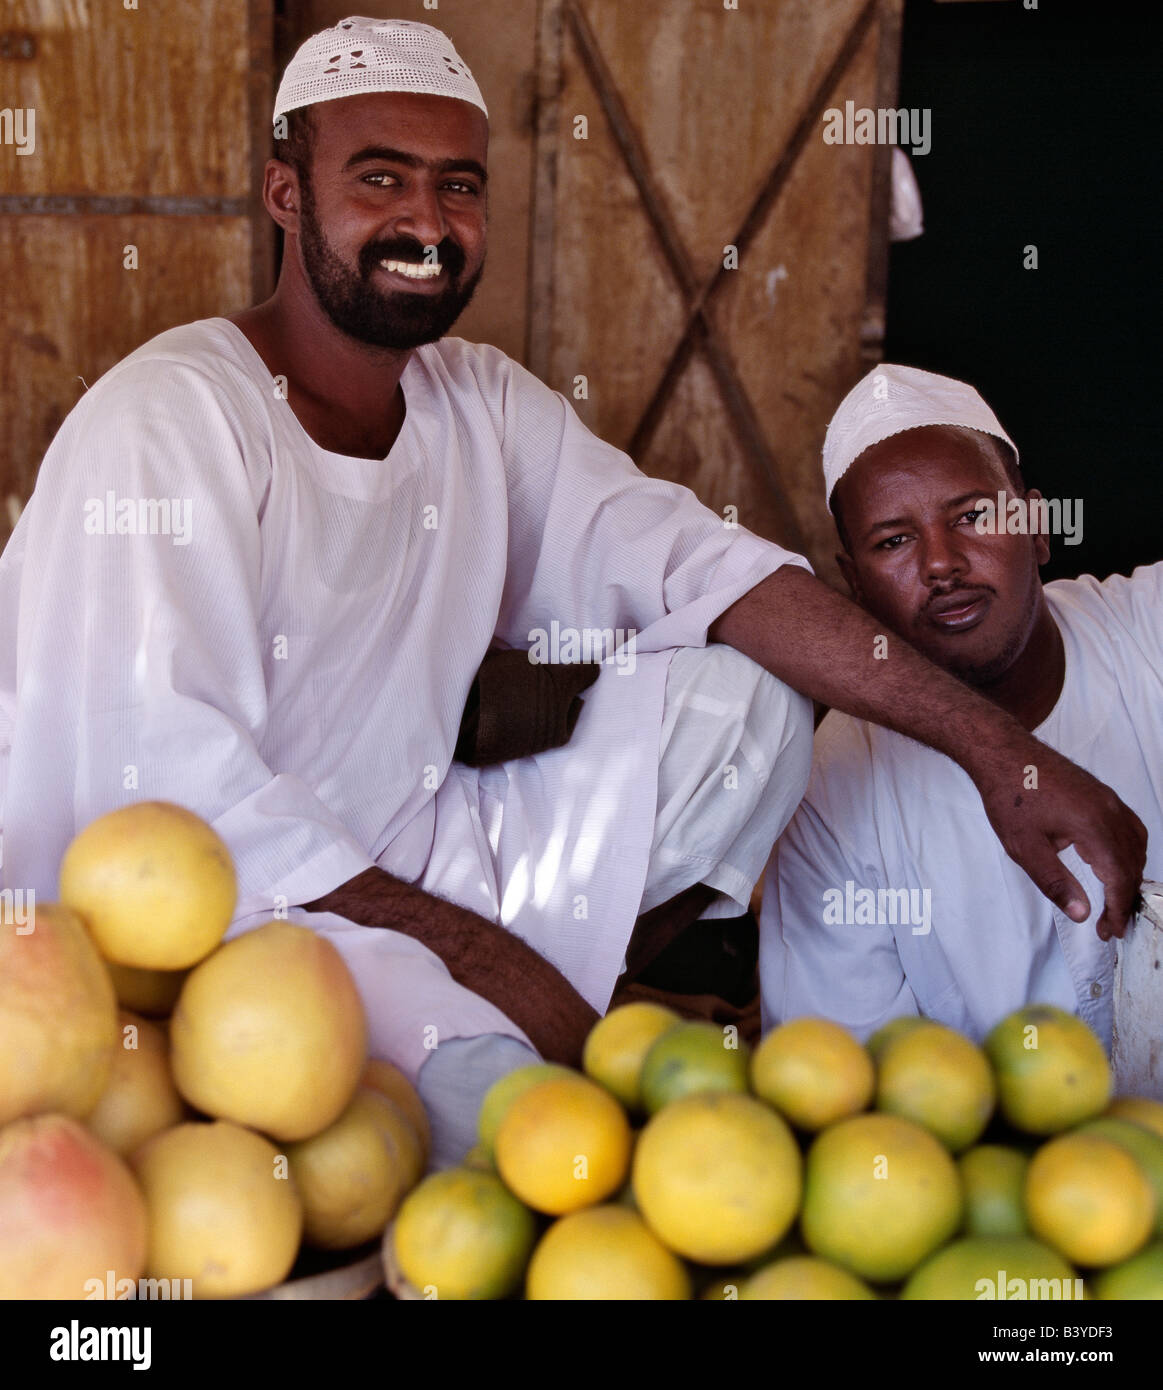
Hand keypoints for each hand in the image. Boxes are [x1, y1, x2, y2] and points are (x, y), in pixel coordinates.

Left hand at [975, 740, 1146, 940]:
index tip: (1109, 931)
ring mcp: (1109, 800)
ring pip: (1136, 845)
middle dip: (1124, 898)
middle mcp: (1110, 812)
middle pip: (1132, 864)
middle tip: (1109, 925)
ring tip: (1114, 900)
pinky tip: (1115, 862)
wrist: (1004, 754)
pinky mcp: (1102, 794)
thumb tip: (1081, 913)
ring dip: (1129, 875)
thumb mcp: (1025, 848)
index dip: (1117, 909)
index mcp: (1094, 827)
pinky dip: (1130, 851)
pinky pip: (1130, 827)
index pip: (1120, 878)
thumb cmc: (1011, 797)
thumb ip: (1055, 882)